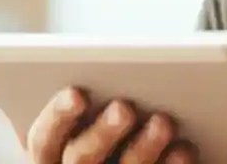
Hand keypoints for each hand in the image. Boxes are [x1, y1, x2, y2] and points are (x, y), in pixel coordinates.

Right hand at [25, 87, 198, 163]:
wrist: (127, 152)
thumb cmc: (109, 130)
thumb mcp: (87, 118)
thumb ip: (92, 100)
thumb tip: (114, 72)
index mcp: (51, 155)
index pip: (43, 139)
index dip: (58, 116)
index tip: (77, 93)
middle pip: (81, 158)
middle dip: (103, 131)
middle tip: (124, 107)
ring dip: (143, 147)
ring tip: (164, 122)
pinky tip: (184, 148)